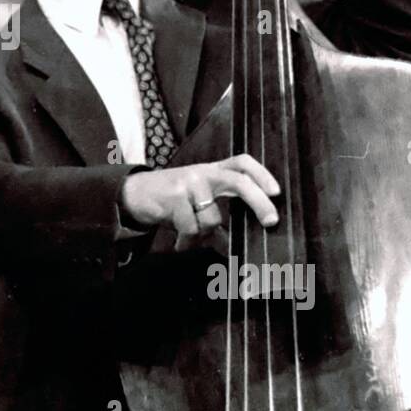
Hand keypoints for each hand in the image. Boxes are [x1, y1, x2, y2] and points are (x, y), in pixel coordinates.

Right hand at [119, 155, 280, 250]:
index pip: (242, 163)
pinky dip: (186, 240)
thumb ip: (217, 223)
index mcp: (213, 172)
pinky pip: (191, 228)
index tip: (277, 192)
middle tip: (271, 221)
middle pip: (239, 181)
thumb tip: (234, 247)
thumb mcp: (196, 205)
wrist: (133, 194)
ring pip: (212, 219)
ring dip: (202, 235)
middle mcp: (204, 173)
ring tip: (187, 234)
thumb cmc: (170, 201)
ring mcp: (189, 182)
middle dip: (259, 201)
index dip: (262, 174)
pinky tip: (178, 240)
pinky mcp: (175, 195)